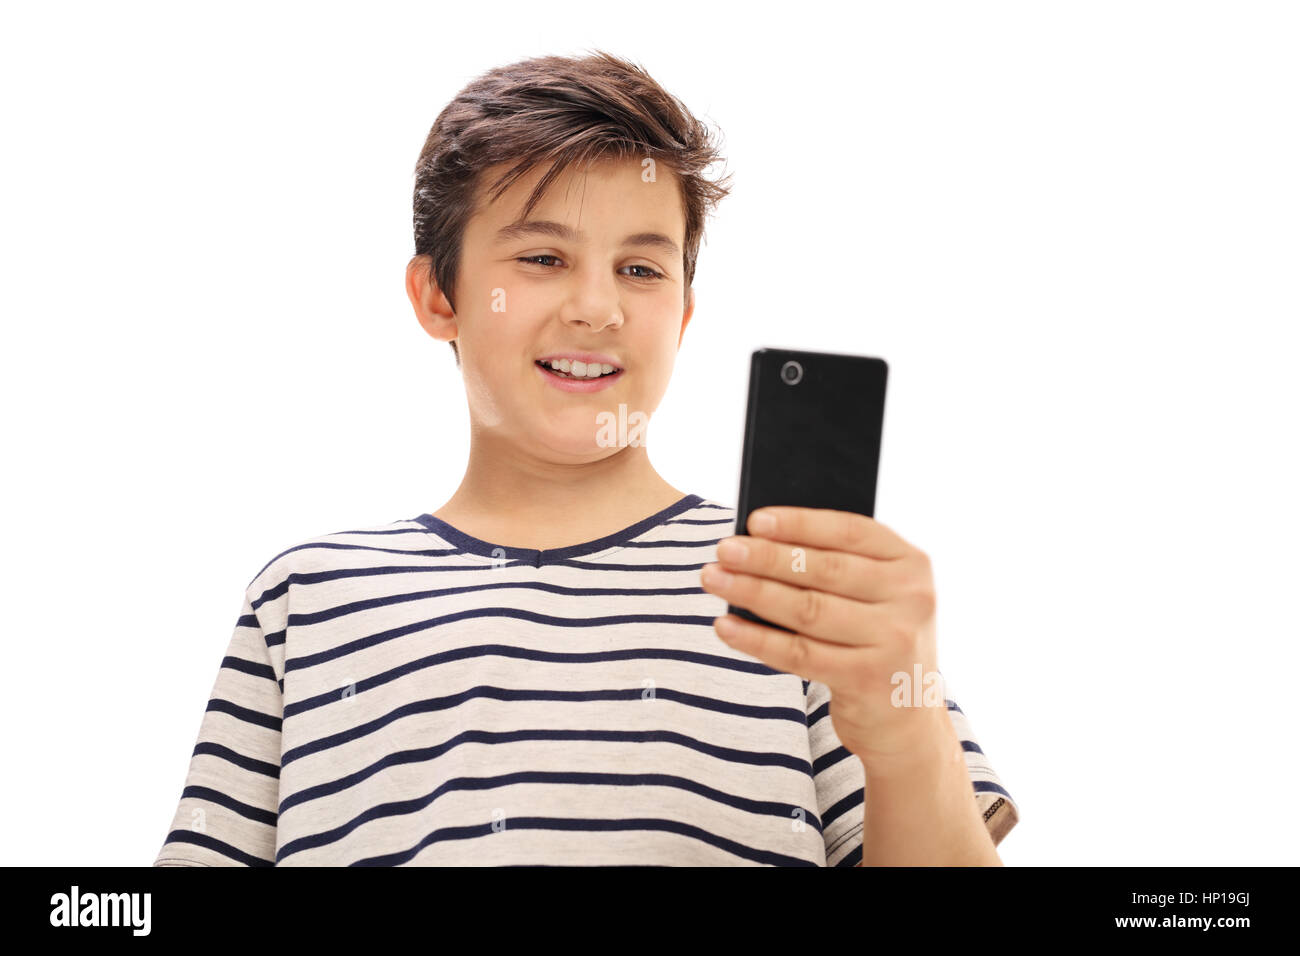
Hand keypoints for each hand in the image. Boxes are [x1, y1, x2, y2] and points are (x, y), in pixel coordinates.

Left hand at [700, 507, 955, 770]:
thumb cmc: (874, 639)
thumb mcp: (877, 595)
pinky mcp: (867, 680)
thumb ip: (837, 566)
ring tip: (714, 579)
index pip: (850, 532)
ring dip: (753, 592)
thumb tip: (760, 541)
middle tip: (724, 549)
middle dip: (767, 557)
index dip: (800, 524)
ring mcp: (893, 641)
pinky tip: (725, 626)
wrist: (906, 717)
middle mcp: (911, 599)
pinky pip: (798, 653)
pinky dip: (756, 638)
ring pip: (807, 609)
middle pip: (825, 570)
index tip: (754, 520)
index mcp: (911, 564)